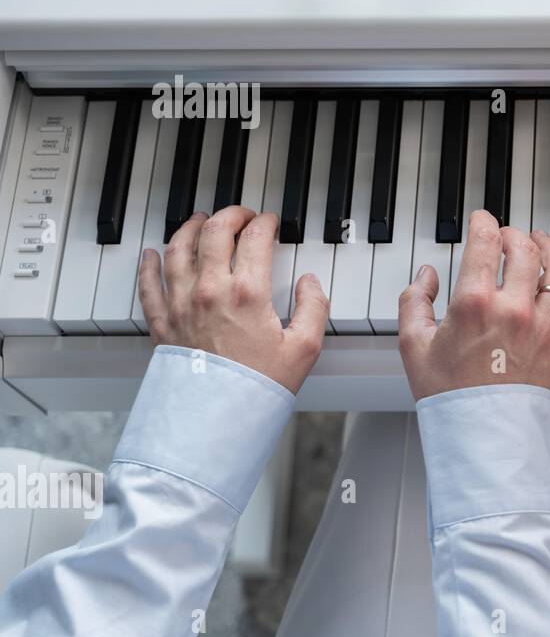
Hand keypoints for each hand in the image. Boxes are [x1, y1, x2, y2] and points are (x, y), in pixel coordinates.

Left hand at [138, 206, 329, 392]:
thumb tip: (310, 283)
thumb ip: (313, 308)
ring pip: (178, 249)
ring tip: (199, 220)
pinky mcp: (163, 323)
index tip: (270, 223)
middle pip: (213, 233)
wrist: (217, 420)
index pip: (254, 238)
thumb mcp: (304, 348)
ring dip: (190, 228)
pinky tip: (153, 253)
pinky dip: (149, 263)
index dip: (265, 223)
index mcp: (247, 293)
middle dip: (229, 216)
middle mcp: (209, 291)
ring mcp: (181, 305)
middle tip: (240, 215)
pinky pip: (149, 284)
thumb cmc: (258, 388)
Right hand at [398, 209, 549, 399]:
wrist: (480, 430)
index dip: (484, 223)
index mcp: (474, 303)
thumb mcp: (413, 343)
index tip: (482, 221)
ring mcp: (540, 325)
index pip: (486, 242)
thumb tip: (426, 275)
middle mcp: (513, 308)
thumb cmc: (447, 392)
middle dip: (515, 235)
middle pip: (524, 251)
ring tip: (542, 242)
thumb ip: (414, 301)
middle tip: (507, 236)